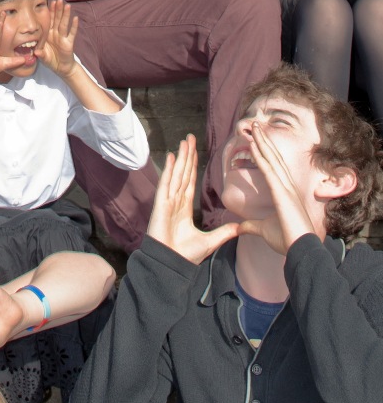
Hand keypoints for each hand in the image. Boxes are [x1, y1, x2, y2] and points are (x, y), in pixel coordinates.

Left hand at [35, 0, 76, 77]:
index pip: (49, 21)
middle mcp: (55, 34)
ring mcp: (63, 38)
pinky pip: (72, 33)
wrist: (61, 68)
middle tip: (59, 0)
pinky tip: (76, 18)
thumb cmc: (51, 60)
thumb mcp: (43, 57)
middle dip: (58, 10)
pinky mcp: (69, 43)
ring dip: (65, 15)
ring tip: (68, 5)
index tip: (50, 3)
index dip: (50, 13)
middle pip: (57, 20)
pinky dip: (74, 26)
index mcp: (48, 35)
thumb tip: (36, 52)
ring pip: (64, 24)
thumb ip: (40, 54)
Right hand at [146, 134, 238, 263]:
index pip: (189, 181)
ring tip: (183, 142)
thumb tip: (240, 227)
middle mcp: (175, 201)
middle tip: (189, 137)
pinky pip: (166, 184)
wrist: (171, 264)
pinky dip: (168, 170)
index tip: (195, 151)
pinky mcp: (161, 205)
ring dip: (180, 158)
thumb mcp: (210, 241)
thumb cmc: (185, 254)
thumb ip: (223, 232)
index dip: (192, 166)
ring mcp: (167, 202)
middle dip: (186, 155)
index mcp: (183, 208)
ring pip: (176, 174)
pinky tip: (170, 157)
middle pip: (182, 173)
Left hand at [236, 122, 317, 254]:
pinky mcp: (282, 194)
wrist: (299, 251)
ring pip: (272, 160)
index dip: (264, 152)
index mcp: (284, 193)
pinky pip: (269, 171)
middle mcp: (287, 186)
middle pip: (273, 158)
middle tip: (255, 124)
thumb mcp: (263, 230)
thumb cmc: (286, 241)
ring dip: (262, 142)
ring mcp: (286, 189)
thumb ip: (251, 226)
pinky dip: (261, 157)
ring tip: (254, 127)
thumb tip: (240, 227)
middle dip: (264, 140)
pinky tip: (253, 145)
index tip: (255, 139)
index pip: (272, 167)